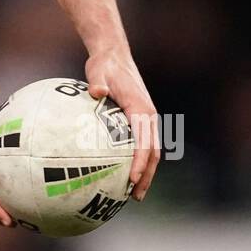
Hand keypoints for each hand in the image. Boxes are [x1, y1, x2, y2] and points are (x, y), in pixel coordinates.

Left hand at [85, 47, 158, 200]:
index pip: (144, 142)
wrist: (114, 54)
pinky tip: (124, 175)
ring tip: (133, 194)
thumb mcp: (98, 71)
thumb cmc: (104, 64)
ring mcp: (147, 119)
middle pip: (153, 152)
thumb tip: (96, 92)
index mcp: (141, 109)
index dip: (139, 162)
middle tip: (134, 196)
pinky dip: (139, 162)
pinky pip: (143, 145)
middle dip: (146, 176)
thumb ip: (97, 82)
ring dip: (146, 173)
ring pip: (152, 151)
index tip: (130, 179)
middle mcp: (149, 116)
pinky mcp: (141, 120)